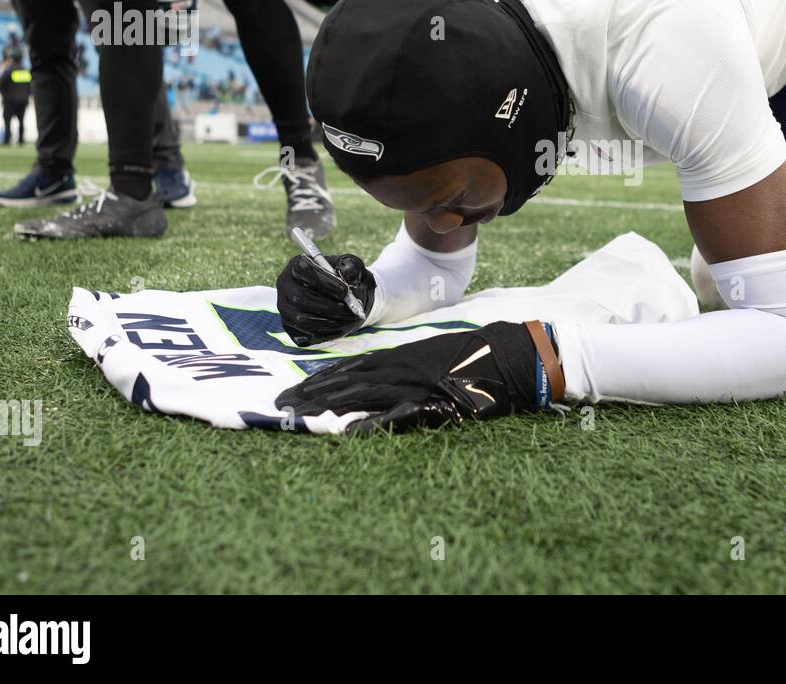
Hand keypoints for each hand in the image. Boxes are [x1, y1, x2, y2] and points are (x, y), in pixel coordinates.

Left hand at [275, 322, 544, 431]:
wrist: (506, 354)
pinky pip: (397, 415)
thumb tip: (370, 378)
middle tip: (279, 406)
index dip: (319, 380)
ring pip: (362, 394)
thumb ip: (399, 366)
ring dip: (328, 405)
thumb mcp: (427, 355)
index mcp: (398, 357)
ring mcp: (413, 384)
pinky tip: (349, 431)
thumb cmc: (469, 354)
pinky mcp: (432, 401)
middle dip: (310, 394)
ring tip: (299, 415)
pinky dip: (373, 423)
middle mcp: (398, 368)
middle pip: (345, 381)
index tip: (292, 391)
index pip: (349, 368)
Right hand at [276, 253, 374, 346]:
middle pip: (300, 297)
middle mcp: (285, 285)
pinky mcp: (290, 324)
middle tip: (350, 310)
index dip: (324, 282)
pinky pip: (306, 332)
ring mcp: (285, 306)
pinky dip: (327, 332)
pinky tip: (343, 327)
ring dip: (329, 321)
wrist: (341, 295)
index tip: (345, 291)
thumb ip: (351, 266)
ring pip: (303, 318)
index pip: (304, 271)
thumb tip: (345, 274)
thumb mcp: (352, 265)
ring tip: (350, 319)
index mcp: (297, 264)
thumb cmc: (344, 276)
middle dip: (329, 306)